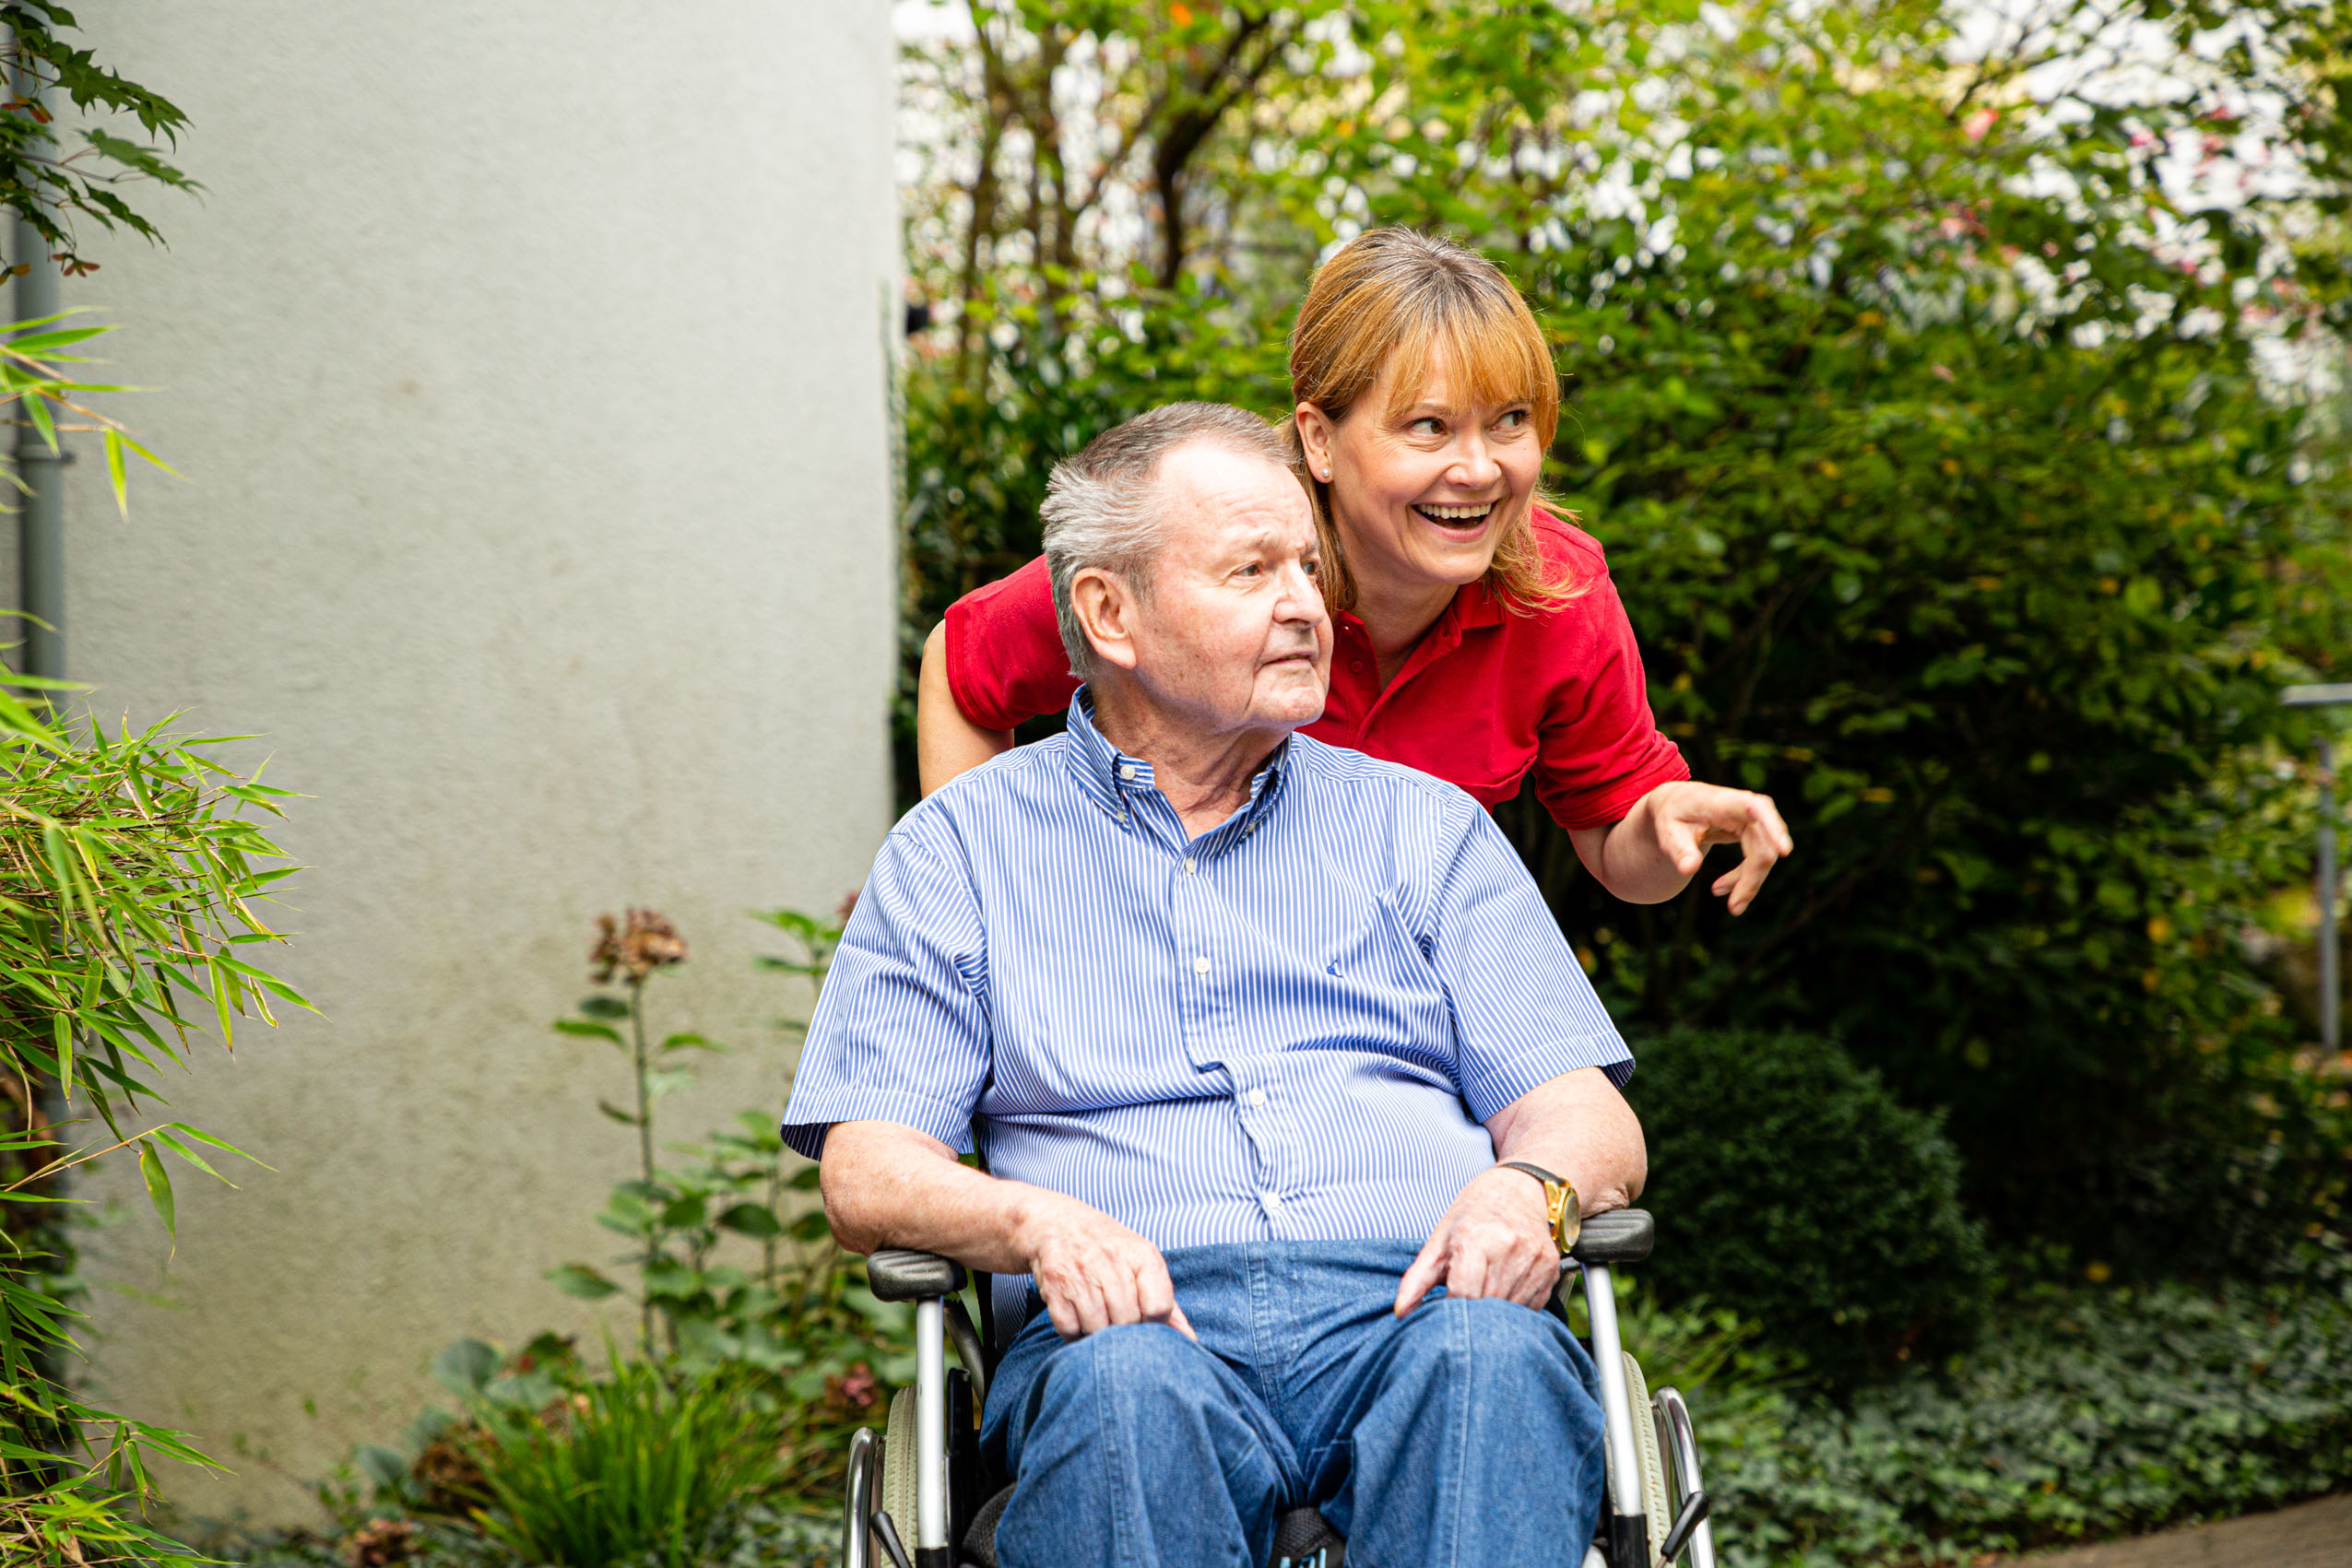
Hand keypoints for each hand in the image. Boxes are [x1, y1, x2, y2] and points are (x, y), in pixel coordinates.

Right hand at [1018, 1191, 1195, 1340]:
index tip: (1145, 1320)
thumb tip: (1189, 1340)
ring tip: (1098, 1320)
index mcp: (1142, 1255)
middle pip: (1128, 1320)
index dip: (1154, 1323)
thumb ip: (1167, 1303)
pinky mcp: (1054, 1286)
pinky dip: (1074, 1334)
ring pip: (1098, 1328)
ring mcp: (1080, 1272)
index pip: (1159, 1306)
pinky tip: (1078, 1319)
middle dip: (1124, 1330)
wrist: (1057, 1223)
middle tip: (1118, 1322)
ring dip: (1098, 1334)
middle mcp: (1111, 1259)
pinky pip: (1070, 1329)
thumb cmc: (1109, 1250)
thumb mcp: (1142, 1264)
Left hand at [1395, 1167, 1558, 1317]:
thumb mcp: (1441, 1237)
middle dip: (1472, 1316)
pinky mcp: (1551, 1270)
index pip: (1464, 1294)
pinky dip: (1514, 1309)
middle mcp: (1510, 1249)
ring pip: (1511, 1312)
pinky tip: (1504, 1290)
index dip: (1451, 1310)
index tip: (1443, 1311)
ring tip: (1483, 1296)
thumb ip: (1418, 1278)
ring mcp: (1535, 1261)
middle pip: (1487, 1306)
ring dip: (1494, 1315)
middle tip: (1461, 1310)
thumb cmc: (1475, 1212)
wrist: (1524, 1188)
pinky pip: (1531, 1308)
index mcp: (1476, 1239)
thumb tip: (1400, 1312)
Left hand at [1652, 781, 1792, 915]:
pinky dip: (1745, 876)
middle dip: (1752, 878)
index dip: (1774, 828)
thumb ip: (1679, 849)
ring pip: (1764, 854)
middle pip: (1763, 845)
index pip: (1757, 808)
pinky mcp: (1754, 830)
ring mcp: (1753, 818)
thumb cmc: (1672, 814)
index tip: (1785, 851)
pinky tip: (1722, 888)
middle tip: (1734, 907)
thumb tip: (1689, 870)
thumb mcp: (1668, 831)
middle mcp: (1745, 806)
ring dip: (1748, 881)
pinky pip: (1759, 856)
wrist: (1677, 803)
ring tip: (1725, 900)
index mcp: (1724, 802)